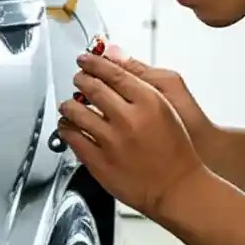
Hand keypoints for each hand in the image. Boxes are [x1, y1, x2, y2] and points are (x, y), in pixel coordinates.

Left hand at [59, 53, 204, 216]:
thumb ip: (140, 81)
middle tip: (78, 78)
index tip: (86, 60)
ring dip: (68, 105)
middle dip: (80, 80)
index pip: (112, 73)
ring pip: (76, 113)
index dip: (94, 63)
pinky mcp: (100, 163)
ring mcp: (112, 142)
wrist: (178, 187)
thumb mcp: (167, 106)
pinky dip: (66, 129)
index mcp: (149, 102)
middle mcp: (129, 120)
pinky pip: (73, 138)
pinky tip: (68, 127)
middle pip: (92, 89)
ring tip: (68, 105)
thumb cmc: (176, 149)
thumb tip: (114, 57)